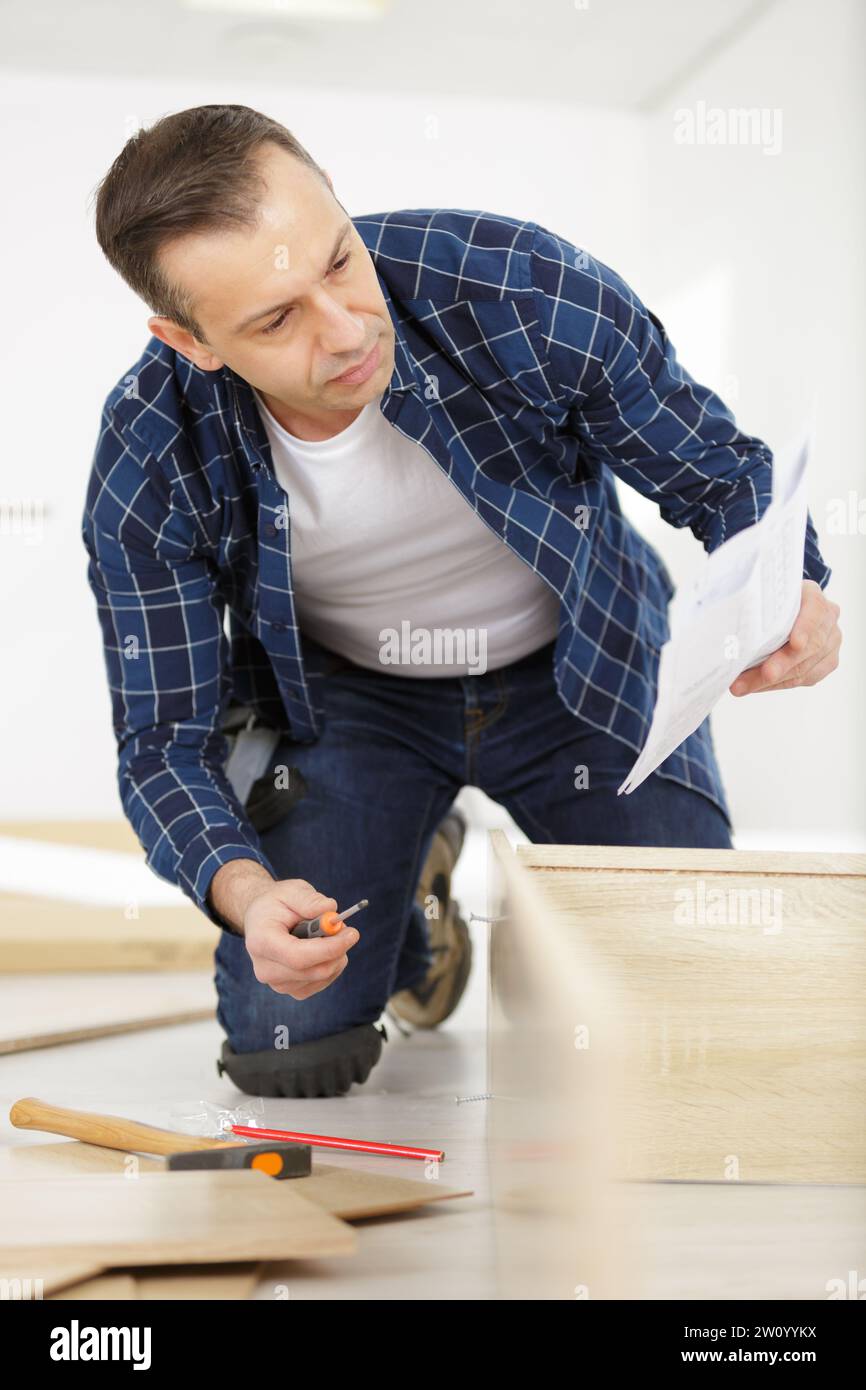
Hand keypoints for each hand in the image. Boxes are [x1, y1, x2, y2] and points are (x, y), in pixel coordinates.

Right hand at [243, 879, 360, 1000]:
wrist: (262, 920)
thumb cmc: (277, 904)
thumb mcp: (291, 891)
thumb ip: (309, 899)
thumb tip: (330, 910)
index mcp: (261, 942)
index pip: (297, 956)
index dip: (328, 948)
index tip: (351, 933)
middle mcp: (265, 969)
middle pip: (313, 971)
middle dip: (338, 950)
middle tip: (347, 929)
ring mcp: (278, 983)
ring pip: (322, 976)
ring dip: (336, 955)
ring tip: (327, 933)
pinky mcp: (291, 990)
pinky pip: (322, 982)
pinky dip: (332, 965)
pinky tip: (323, 948)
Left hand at [729, 580, 841, 695]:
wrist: (786, 611)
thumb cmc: (770, 605)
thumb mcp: (762, 598)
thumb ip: (753, 609)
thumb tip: (725, 634)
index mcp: (813, 595)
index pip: (815, 609)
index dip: (805, 627)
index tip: (795, 643)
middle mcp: (828, 618)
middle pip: (811, 645)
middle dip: (784, 663)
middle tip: (763, 674)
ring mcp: (831, 641)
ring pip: (806, 667)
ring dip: (772, 680)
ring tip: (743, 686)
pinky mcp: (827, 662)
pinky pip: (805, 679)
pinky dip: (778, 684)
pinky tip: (756, 686)